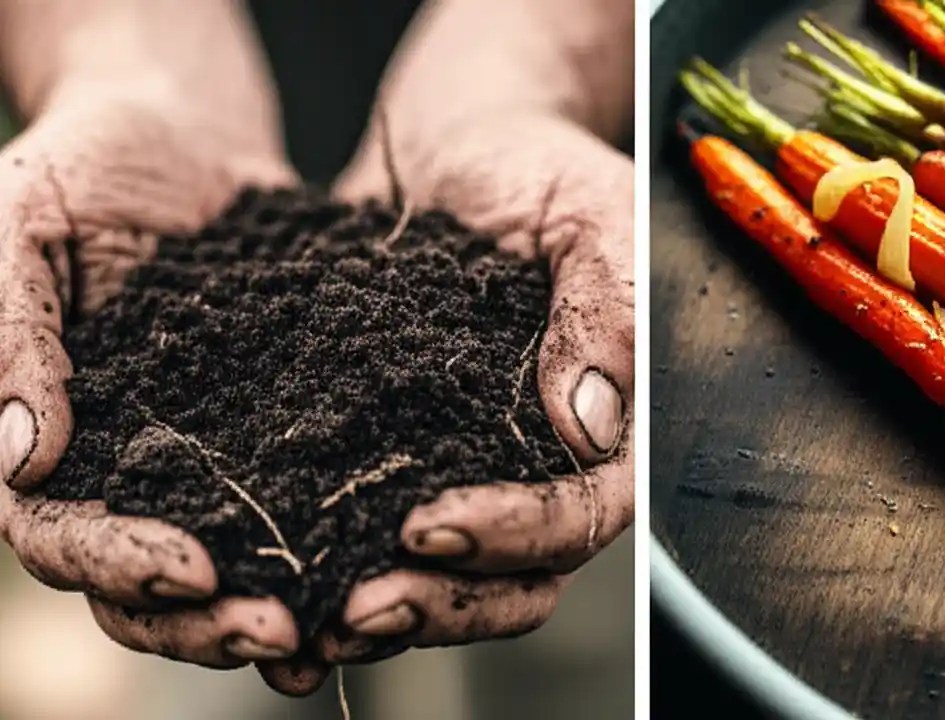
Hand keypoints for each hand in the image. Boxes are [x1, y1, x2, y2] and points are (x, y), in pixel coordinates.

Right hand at [0, 92, 303, 668]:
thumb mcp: (18, 230)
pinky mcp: (282, 422)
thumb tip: (19, 460)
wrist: (179, 126)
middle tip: (280, 633)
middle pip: (151, 582)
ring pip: (235, 559)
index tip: (192, 572)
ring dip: (281, 604)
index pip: (64, 535)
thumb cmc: (80, 166)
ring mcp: (208, 452)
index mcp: (49, 439)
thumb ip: (13, 337)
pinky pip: (308, 491)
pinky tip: (388, 564)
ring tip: (342, 631)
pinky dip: (340, 540)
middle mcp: (130, 466)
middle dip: (208, 621)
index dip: (120, 566)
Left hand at [258, 109, 634, 692]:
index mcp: (606, 422)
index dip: (517, 534)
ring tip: (311, 621)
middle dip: (444, 602)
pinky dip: (333, 566)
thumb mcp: (594, 216)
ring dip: (389, 608)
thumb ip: (609, 311)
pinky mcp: (395, 455)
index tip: (435, 524)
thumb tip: (591, 425)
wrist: (457, 148)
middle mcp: (540, 465)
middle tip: (360, 609)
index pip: (582, 513)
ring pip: (448, 576)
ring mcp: (470, 468)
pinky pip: (374, 530)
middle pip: (518, 576)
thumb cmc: (538, 169)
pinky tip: (278, 578)